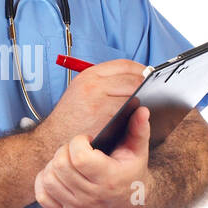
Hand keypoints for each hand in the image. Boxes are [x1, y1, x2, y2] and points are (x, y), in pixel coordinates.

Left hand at [34, 104, 152, 207]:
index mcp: (109, 178)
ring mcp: (78, 206)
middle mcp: (92, 195)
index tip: (87, 140)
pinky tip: (57, 174)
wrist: (133, 203)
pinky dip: (44, 183)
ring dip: (54, 165)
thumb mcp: (138, 151)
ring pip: (49, 180)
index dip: (79, 142)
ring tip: (68, 161)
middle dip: (64, 150)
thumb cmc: (132, 173)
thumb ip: (139, 129)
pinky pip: (43, 197)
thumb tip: (142, 110)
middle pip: (60, 166)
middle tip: (76, 150)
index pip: (79, 157)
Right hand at [35, 58, 149, 153]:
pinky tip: (141, 116)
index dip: (141, 70)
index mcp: (89, 75)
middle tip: (156, 92)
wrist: (50, 142)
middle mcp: (94, 85)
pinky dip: (139, 112)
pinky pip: (132, 111)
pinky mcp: (106, 118)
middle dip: (147, 84)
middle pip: (134, 77)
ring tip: (151, 103)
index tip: (150, 78)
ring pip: (136, 93)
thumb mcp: (81, 92)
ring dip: (146, 98)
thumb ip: (105, 84)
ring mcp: (101, 101)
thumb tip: (136, 80)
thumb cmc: (69, 120)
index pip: (125, 65)